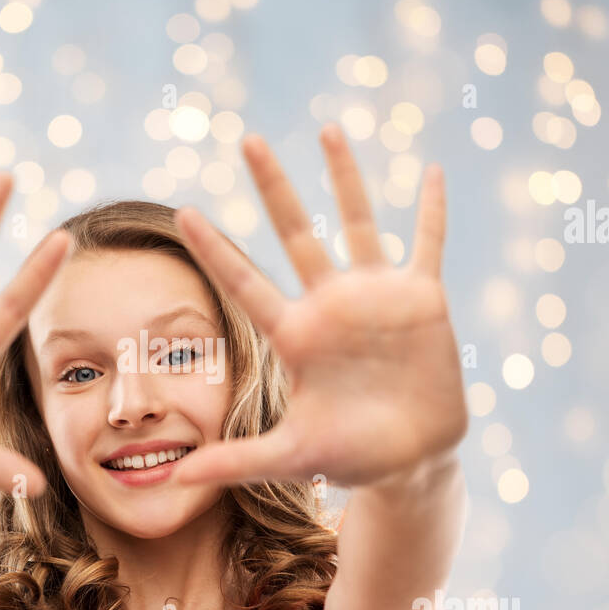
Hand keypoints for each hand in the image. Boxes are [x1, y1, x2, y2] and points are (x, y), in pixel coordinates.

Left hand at [169, 123, 466, 488]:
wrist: (412, 459)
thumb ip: (238, 462)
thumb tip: (176, 481)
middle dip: (272, 186)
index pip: (245, 283)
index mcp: (295, 335)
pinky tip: (432, 173)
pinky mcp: (422, 300)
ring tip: (327, 128)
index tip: (182, 212)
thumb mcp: (293, 457)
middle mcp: (330, 304)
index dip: (215, 249)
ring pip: (356, 222)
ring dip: (344, 177)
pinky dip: (430, 212)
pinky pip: (427, 244)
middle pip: (295, 233)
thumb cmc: (349, 456)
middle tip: (247, 139)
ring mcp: (375, 297)